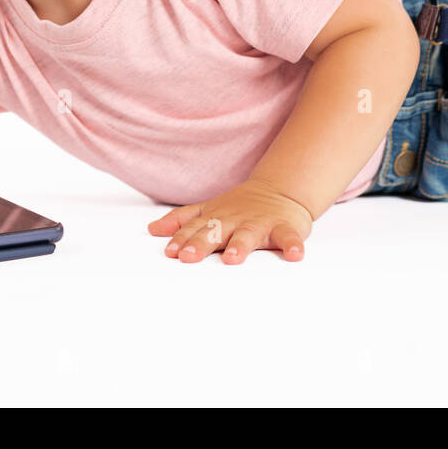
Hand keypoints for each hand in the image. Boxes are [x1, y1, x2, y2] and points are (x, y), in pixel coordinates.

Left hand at [146, 177, 312, 263]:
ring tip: (232, 258)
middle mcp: (235, 220)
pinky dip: (293, 245)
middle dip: (202, 244)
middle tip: (189, 257)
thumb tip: (152, 230)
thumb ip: (182, 220)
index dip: (182, 240)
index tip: (171, 252)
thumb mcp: (208, 211)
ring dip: (240, 245)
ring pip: (249, 235)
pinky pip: (289, 237)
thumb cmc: (240, 207)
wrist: (280, 190)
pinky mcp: (285, 227)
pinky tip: (295, 255)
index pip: (195, 229)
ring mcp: (260, 223)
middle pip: (216, 232)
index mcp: (216, 218)